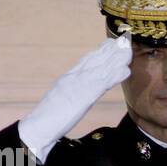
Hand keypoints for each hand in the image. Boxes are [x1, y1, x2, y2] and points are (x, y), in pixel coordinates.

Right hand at [18, 34, 132, 161]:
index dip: (100, 51)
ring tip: (128, 49)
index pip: (86, 61)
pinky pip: (102, 84)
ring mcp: (78, 85)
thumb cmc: (48, 118)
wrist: (38, 126)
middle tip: (124, 39)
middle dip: (110, 49)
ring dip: (116, 58)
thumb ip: (71, 92)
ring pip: (100, 68)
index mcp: (67, 78)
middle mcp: (73, 78)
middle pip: (94, 60)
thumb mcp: (61, 100)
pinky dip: (114, 75)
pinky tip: (125, 70)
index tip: (111, 42)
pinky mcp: (83, 96)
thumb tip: (81, 90)